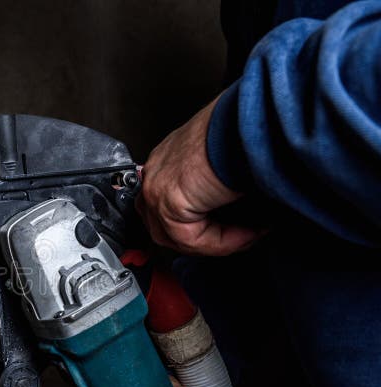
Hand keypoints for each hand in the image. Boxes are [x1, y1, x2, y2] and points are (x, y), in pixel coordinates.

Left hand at [136, 97, 261, 255]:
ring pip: (176, 237)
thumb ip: (222, 185)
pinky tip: (250, 233)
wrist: (250, 122)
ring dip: (216, 243)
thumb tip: (240, 207)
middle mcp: (157, 171)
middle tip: (236, 239)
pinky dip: (224, 242)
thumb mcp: (231, 158)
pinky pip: (192, 239)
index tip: (229, 229)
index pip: (165, 202)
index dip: (195, 223)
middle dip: (199, 239)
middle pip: (163, 224)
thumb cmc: (249, 129)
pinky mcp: (168, 202)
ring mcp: (157, 187)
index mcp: (170, 157)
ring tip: (249, 236)